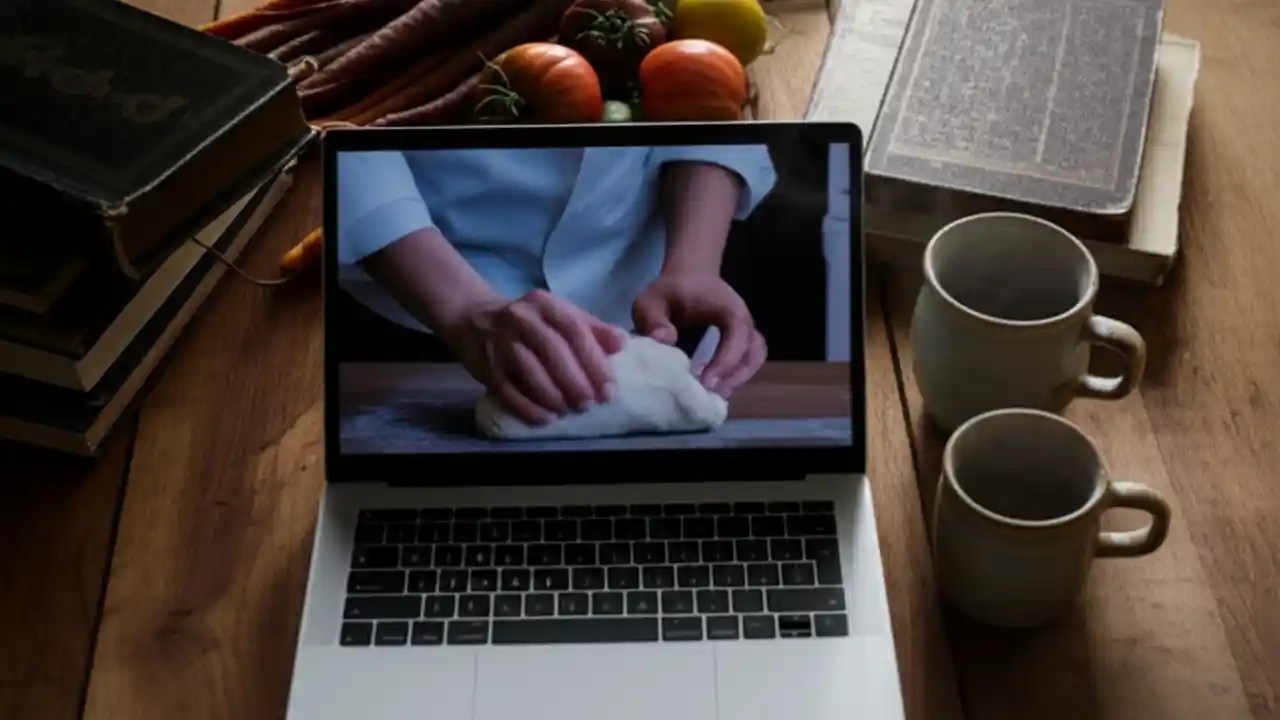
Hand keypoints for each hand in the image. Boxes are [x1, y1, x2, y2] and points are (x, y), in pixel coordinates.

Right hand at [445, 290, 626, 424]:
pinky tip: (545, 419)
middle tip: (590, 403)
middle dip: (575, 381)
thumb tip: (622, 344)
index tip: (609, 386)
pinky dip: (527, 407)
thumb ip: (591, 329)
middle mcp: (522, 319)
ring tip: (569, 410)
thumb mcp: (559, 315)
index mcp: (546, 305)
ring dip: (553, 395)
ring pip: (529, 370)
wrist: (474, 319)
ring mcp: (501, 342)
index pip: (574, 329)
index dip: (593, 360)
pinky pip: (507, 390)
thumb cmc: (529, 322)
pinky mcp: (485, 366)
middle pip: (553, 350)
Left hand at [632, 272, 766, 396]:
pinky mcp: (740, 342)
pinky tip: (714, 388)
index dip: (726, 360)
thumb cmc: (672, 290)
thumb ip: (654, 319)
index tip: (706, 381)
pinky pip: (748, 362)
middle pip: (755, 352)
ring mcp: (744, 332)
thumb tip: (665, 340)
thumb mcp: (652, 300)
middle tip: (709, 395)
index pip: (738, 335)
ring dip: (738, 380)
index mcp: (728, 308)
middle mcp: (743, 321)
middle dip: (735, 377)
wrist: (688, 277)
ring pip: (755, 359)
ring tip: (713, 396)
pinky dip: (735, 377)